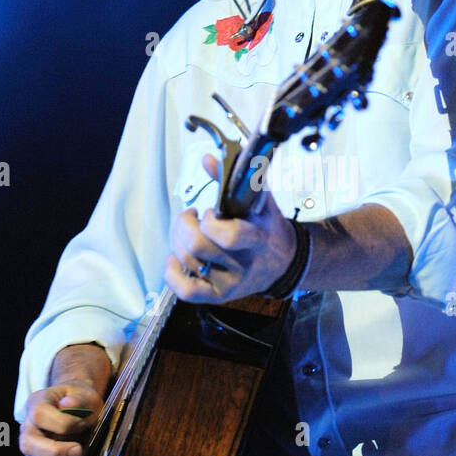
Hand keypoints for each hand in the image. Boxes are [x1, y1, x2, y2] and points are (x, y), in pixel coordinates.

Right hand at [19, 380, 104, 455]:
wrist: (80, 409)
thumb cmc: (81, 401)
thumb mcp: (83, 393)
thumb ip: (78, 397)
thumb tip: (69, 403)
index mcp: (37, 406)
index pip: (39, 415)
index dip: (62, 422)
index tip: (84, 422)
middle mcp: (29, 431)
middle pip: (29, 446)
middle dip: (55, 451)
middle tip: (79, 450)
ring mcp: (34, 454)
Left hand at [165, 154, 296, 302]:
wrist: (284, 261)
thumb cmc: (268, 228)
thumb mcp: (258, 198)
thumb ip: (233, 178)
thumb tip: (208, 160)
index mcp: (256, 239)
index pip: (229, 236)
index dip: (209, 222)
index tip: (208, 212)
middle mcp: (243, 264)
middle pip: (198, 247)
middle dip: (184, 225)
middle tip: (189, 218)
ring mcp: (230, 282)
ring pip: (188, 262)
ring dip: (178, 241)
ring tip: (187, 232)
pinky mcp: (218, 294)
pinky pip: (186, 290)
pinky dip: (172, 273)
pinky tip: (176, 258)